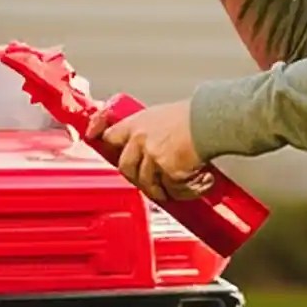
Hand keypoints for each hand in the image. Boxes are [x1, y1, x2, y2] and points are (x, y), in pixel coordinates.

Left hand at [87, 99, 215, 201]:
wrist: (211, 121)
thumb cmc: (196, 115)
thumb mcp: (164, 115)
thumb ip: (152, 131)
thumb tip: (154, 145)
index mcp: (138, 123)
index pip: (110, 134)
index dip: (103, 140)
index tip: (95, 140)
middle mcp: (140, 140)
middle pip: (125, 167)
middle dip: (136, 177)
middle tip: (149, 180)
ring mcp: (152, 157)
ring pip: (148, 183)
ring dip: (161, 190)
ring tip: (176, 188)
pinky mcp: (168, 172)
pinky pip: (171, 190)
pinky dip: (183, 191)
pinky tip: (196, 184)